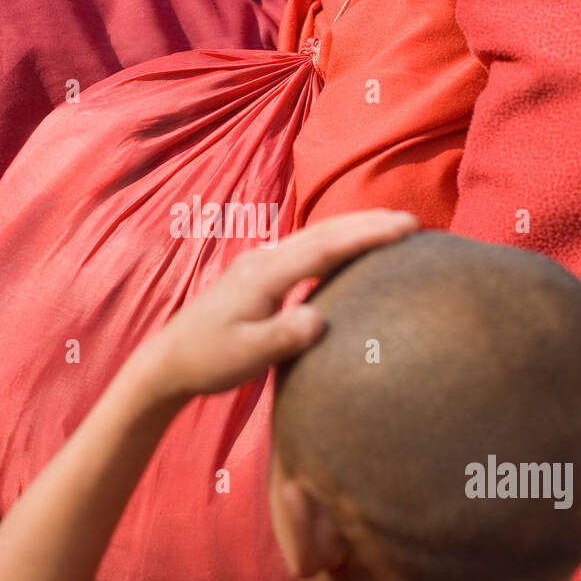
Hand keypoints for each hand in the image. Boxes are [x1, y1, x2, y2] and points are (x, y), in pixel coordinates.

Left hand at [143, 211, 417, 400]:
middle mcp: (263, 261)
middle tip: (412, 220)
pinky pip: (306, 249)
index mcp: (264, 276)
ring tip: (390, 228)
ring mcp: (259, 264)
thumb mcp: (246, 356)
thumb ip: (283, 336)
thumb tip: (318, 319)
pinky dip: (335, 243)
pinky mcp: (259, 275)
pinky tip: (349, 250)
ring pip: (314, 236)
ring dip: (353, 229)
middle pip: (323, 232)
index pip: (325, 248)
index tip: (404, 227)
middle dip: (368, 223)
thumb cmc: (208, 360)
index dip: (367, 235)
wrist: (169, 360)